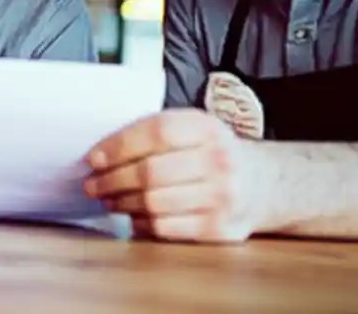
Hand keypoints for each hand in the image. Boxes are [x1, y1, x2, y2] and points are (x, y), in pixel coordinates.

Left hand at [83, 109, 276, 242]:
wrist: (265, 184)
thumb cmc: (212, 154)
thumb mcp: (193, 130)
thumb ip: (155, 134)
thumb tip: (102, 155)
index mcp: (207, 128)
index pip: (156, 132)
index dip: (119, 146)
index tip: (93, 158)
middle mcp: (219, 160)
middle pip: (151, 172)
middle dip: (112, 180)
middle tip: (92, 185)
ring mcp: (223, 197)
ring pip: (155, 203)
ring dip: (122, 203)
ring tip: (109, 200)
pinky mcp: (221, 229)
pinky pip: (167, 229)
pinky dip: (142, 224)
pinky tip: (134, 218)